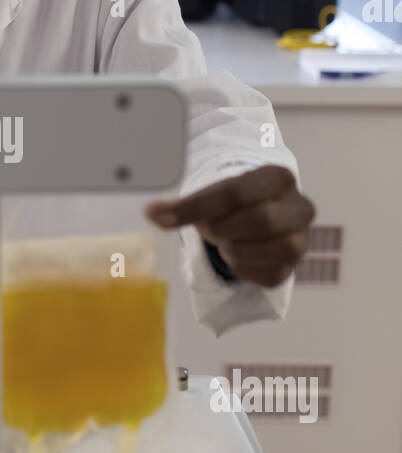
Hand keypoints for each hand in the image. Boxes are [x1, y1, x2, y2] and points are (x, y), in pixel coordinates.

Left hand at [144, 165, 314, 287]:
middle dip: (223, 229)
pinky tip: (235, 259)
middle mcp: (299, 206)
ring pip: (272, 250)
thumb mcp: (213, 196)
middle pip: (259, 221)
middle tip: (207, 231)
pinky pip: (267, 276)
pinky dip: (243, 270)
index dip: (195, 207)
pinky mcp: (293, 267)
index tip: (161, 217)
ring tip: (225, 243)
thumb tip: (151, 212)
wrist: (261, 222)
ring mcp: (301, 239)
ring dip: (236, 250)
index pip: (235, 192)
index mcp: (277, 177)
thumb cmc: (235, 205)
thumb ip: (184, 204)